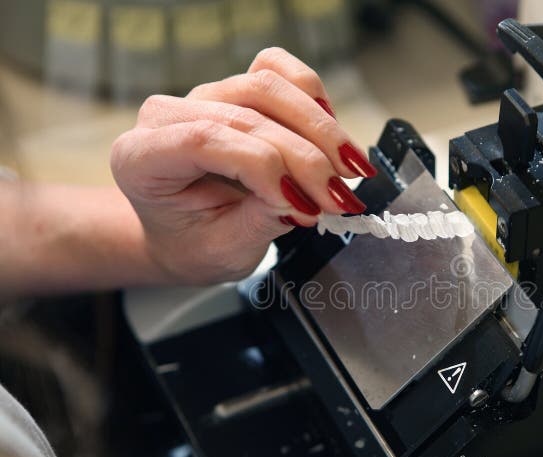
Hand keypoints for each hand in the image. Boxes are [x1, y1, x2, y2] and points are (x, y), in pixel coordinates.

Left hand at [111, 48, 373, 284]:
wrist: (186, 232)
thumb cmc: (195, 242)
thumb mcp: (222, 250)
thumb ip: (258, 222)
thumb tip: (302, 198)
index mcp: (142, 158)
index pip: (203, 141)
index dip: (263, 166)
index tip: (304, 204)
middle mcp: (168, 116)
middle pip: (246, 113)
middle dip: (306, 157)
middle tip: (341, 198)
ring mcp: (204, 96)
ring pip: (268, 86)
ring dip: (320, 128)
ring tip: (349, 171)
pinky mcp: (236, 87)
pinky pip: (276, 68)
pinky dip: (311, 96)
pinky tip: (331, 133)